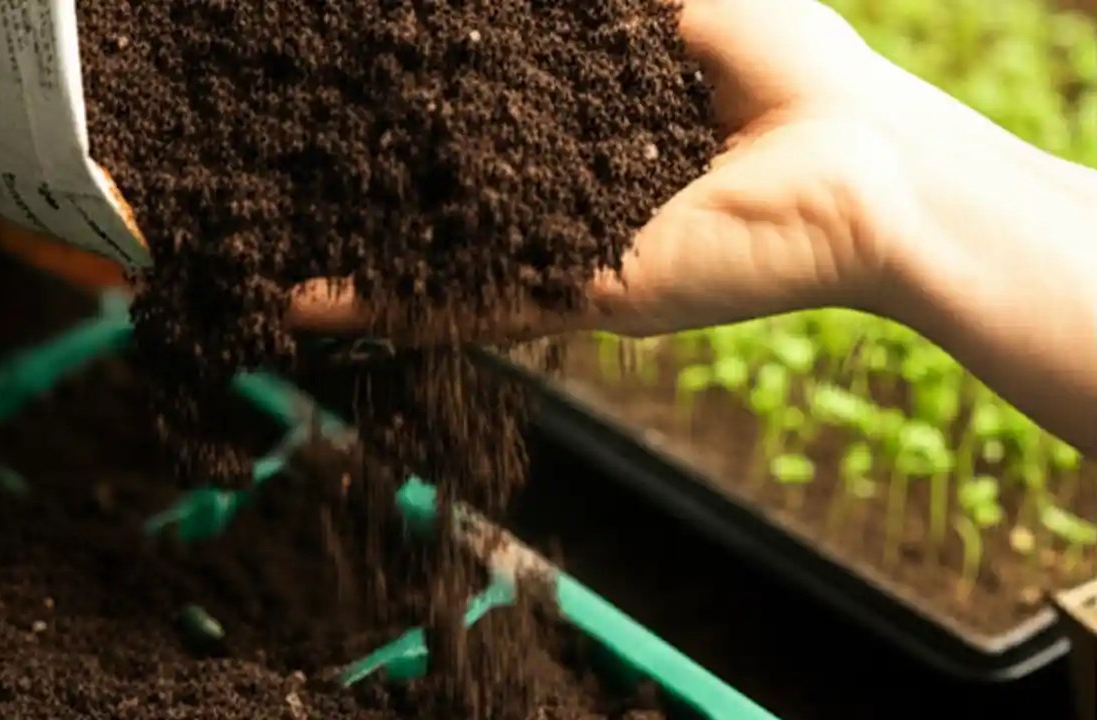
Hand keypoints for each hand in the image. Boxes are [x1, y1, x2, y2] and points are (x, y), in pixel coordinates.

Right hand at [284, 0, 916, 340]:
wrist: (869, 170)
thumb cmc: (786, 67)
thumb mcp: (662, 0)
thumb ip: (571, 6)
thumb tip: (474, 0)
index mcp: (567, 118)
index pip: (454, 106)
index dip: (385, 90)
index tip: (314, 73)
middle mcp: (545, 186)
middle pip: (426, 184)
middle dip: (342, 177)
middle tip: (248, 166)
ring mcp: (549, 246)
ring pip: (425, 252)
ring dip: (339, 252)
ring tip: (243, 245)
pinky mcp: (567, 298)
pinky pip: (458, 304)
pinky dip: (380, 307)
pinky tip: (297, 304)